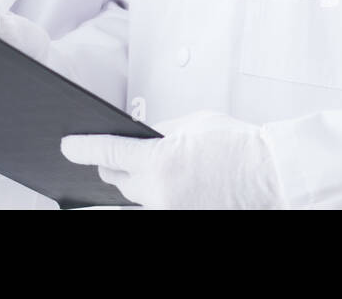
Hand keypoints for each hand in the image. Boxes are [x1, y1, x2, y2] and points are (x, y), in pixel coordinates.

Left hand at [59, 109, 283, 208]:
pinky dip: (155, 196)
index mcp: (159, 163)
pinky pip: (157, 208)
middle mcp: (160, 195)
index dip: (82, 149)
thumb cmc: (240, 145)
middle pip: (116, 182)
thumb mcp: (192, 124)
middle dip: (110, 167)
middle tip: (109, 158)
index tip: (67, 147)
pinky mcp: (184, 219)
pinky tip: (162, 183)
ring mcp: (172, 212)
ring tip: (144, 169)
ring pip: (136, 199)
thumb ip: (160, 132)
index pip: (106, 154)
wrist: (274, 174)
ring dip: (135, 184)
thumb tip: (140, 138)